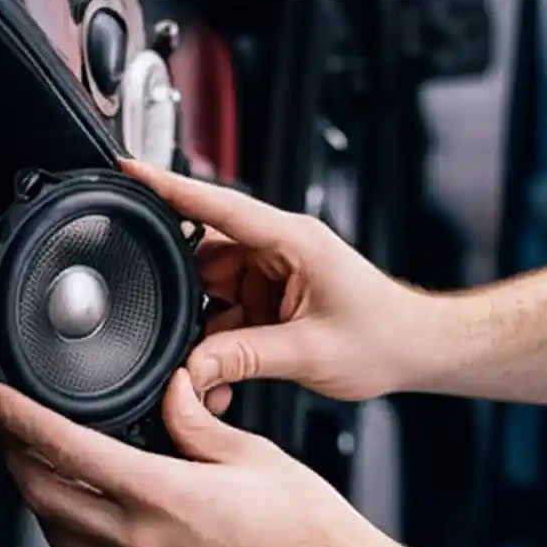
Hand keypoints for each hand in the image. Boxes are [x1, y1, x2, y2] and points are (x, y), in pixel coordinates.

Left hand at [0, 371, 415, 546]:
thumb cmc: (308, 533)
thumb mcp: (252, 454)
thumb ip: (196, 421)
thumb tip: (172, 392)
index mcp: (161, 496)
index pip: (63, 448)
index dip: (17, 417)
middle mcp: (141, 545)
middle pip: (43, 497)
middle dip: (14, 458)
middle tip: (11, 430)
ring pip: (59, 539)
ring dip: (40, 500)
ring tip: (43, 469)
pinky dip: (76, 538)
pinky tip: (91, 519)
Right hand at [122, 158, 434, 401]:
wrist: (416, 350)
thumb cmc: (385, 337)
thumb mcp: (309, 353)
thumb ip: (245, 359)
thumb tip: (195, 368)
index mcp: (292, 241)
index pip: (218, 206)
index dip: (169, 188)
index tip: (130, 172)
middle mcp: (279, 249)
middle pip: (203, 255)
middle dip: (182, 295)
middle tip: (169, 331)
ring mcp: (274, 271)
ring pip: (211, 289)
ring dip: (204, 330)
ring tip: (209, 369)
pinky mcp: (272, 296)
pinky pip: (229, 312)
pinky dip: (220, 343)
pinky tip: (222, 374)